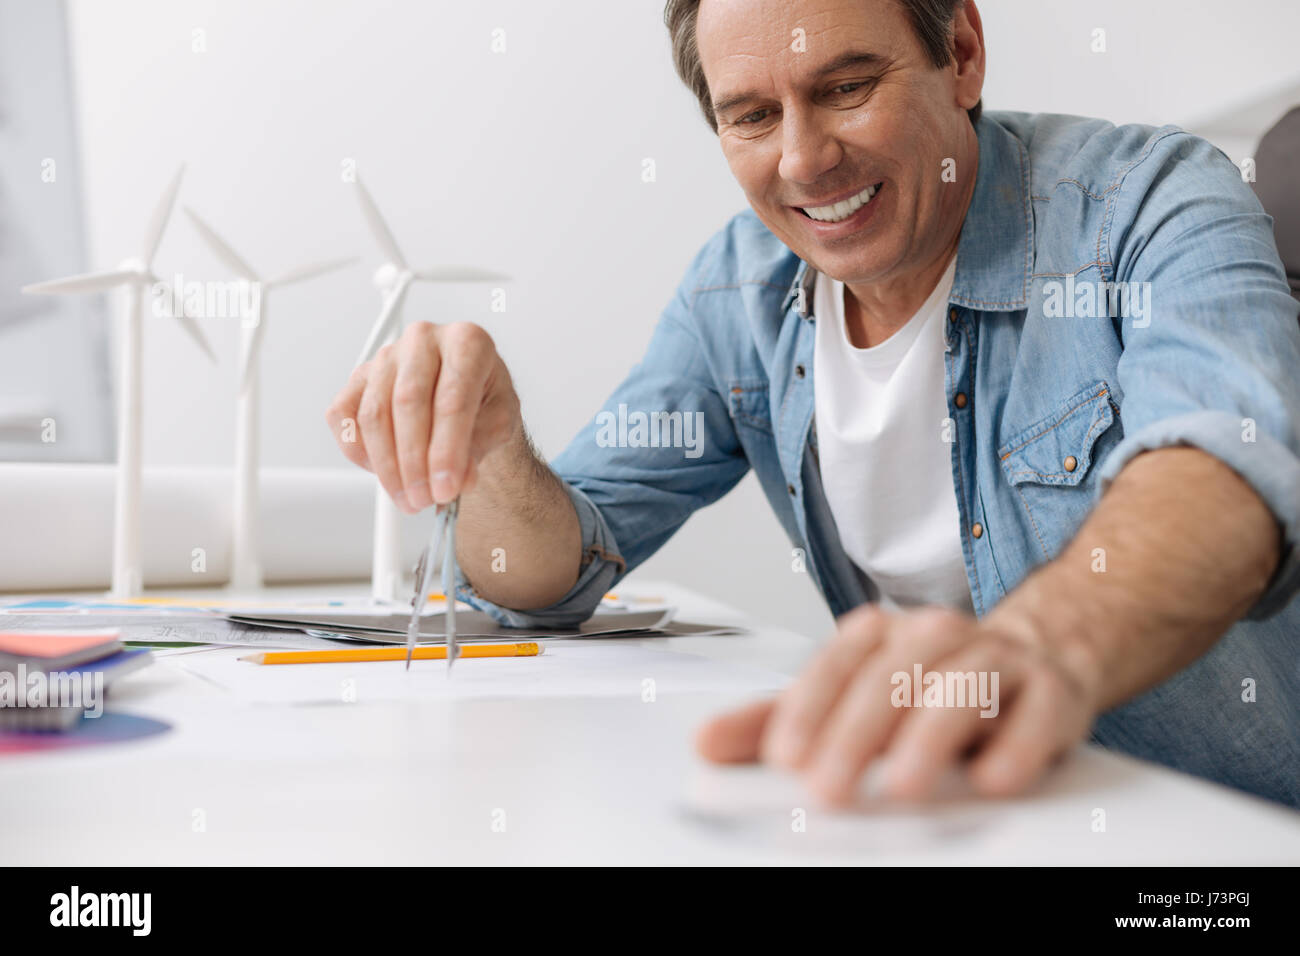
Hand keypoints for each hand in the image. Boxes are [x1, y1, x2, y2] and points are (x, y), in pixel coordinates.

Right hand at [326, 321, 522, 512]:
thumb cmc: (484, 403)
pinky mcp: (359, 375)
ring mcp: (386, 355)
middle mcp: (423, 339)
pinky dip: (359, 452)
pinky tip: (384, 472)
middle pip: (407, 404)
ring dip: (387, 467)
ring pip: (373, 415)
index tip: (446, 488)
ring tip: (408, 498)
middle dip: (414, 463)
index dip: (447, 451)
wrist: (468, 394)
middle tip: (423, 500)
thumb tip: (460, 479)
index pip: (451, 400)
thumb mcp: (499, 423)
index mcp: (467, 342)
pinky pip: (344, 417)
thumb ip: (480, 446)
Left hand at [696, 605, 1100, 803]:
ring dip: (929, 738)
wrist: (1035, 656)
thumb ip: (779, 721)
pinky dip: (1016, 745)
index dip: (808, 709)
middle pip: (890, 679)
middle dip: (855, 736)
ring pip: (961, 687)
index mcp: (880, 636)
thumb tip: (706, 743)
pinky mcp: (1048, 691)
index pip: (836, 665)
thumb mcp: (848, 698)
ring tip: (904, 786)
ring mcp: (994, 659)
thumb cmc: (928, 684)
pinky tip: (994, 778)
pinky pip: (1035, 712)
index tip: (784, 756)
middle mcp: (934, 637)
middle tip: (828, 788)